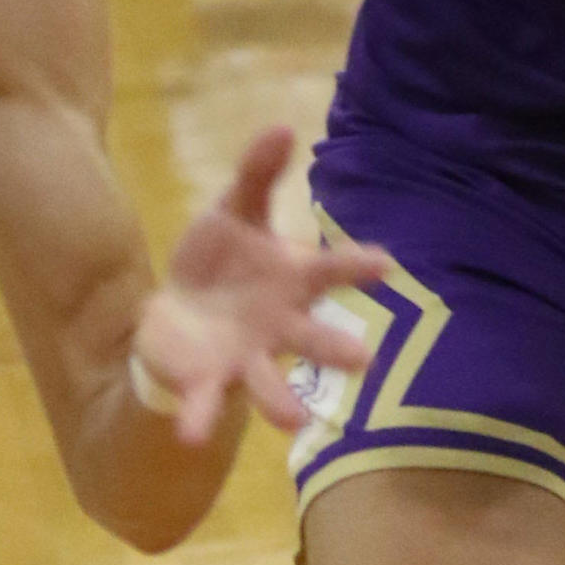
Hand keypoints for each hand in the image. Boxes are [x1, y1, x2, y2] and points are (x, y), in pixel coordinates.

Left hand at [135, 129, 385, 446]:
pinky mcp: (208, 379)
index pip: (330, 271)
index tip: (386, 264)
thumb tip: (283, 126)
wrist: (178, 309)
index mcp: (291, 281)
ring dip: (281, 403)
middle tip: (366, 363)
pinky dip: (199, 418)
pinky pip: (206, 401)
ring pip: (268, 384)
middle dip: (335, 349)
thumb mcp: (234, 210)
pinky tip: (190, 438)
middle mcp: (278, 326)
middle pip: (312, 337)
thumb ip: (257, 174)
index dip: (358, 266)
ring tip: (297, 422)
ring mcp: (245, 357)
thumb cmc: (221, 259)